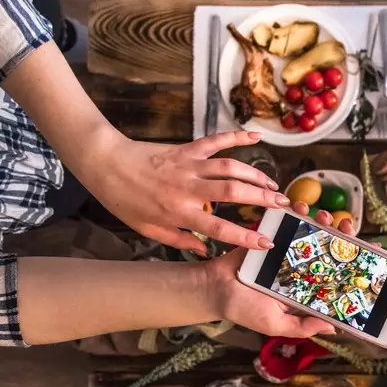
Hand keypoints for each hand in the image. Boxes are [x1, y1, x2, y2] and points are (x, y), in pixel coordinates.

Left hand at [86, 131, 288, 252]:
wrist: (104, 164)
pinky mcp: (187, 149)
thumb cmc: (124, 200)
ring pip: (230, 167)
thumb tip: (205, 250)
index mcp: (179, 212)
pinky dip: (237, 137)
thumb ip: (179, 240)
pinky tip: (256, 136)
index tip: (266, 243)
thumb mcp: (148, 229)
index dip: (245, 238)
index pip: (219, 229)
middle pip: (233, 192)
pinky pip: (216, 141)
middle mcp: (188, 189)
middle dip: (262, 199)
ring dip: (255, 174)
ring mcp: (189, 166)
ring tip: (273, 185)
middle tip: (283, 206)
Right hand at [202, 201, 354, 337]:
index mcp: (308, 289)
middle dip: (343, 235)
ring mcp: (290, 250)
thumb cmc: (244, 310)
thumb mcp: (276, 324)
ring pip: (314, 231)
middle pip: (330, 248)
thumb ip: (302, 327)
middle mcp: (303, 268)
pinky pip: (289, 221)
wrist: (213, 288)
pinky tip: (301, 208)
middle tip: (346, 227)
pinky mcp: (274, 236)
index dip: (356, 264)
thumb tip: (332, 326)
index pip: (339, 275)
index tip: (373, 252)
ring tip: (323, 216)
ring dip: (323, 220)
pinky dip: (297, 212)